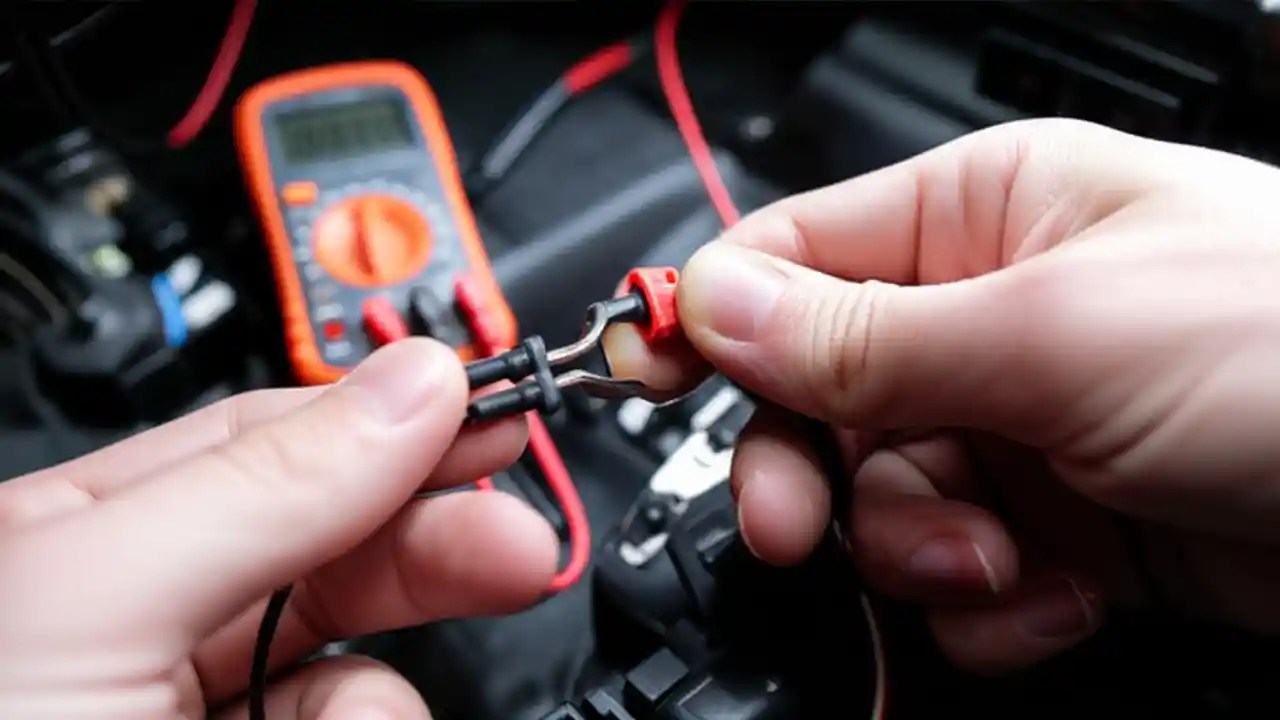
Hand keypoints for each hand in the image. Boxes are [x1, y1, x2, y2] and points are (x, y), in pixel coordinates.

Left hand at [0, 339, 556, 718]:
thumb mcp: (96, 602)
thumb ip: (267, 484)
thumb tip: (410, 387)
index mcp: (84, 543)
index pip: (272, 444)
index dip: (390, 422)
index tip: (489, 410)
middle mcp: (145, 630)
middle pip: (336, 551)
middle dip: (433, 547)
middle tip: (518, 551)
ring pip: (360, 677)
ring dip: (375, 706)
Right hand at [604, 118, 1279, 673]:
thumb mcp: (1057, 332)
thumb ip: (866, 337)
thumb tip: (719, 308)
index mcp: (984, 215)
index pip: (793, 259)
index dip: (713, 323)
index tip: (647, 381)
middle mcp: (994, 317)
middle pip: (821, 402)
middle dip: (817, 476)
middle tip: (805, 525)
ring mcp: (1029, 428)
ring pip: (887, 504)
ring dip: (923, 554)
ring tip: (1002, 564)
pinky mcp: (1070, 525)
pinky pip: (965, 577)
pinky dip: (994, 608)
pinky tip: (1062, 595)